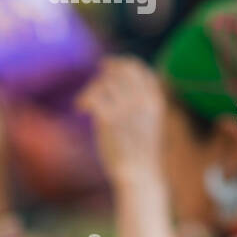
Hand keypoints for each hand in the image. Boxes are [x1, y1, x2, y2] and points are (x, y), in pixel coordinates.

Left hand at [75, 56, 165, 187]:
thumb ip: (141, 102)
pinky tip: (81, 110)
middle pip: (121, 69)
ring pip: (104, 82)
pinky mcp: (109, 119)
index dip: (124, 63)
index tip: (112, 67)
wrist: (139, 173)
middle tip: (96, 77)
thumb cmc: (142, 151)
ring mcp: (126, 108)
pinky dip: (83, 100)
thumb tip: (120, 83)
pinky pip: (92, 96)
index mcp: (156, 101)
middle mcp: (143, 101)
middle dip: (107, 70)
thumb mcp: (152, 122)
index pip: (141, 69)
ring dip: (91, 89)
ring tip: (86, 104)